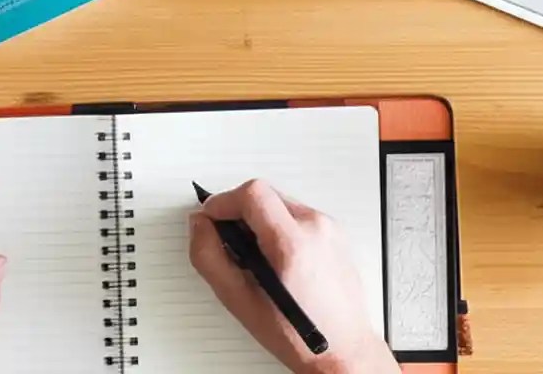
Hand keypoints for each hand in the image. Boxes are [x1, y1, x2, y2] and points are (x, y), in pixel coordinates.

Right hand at [189, 180, 399, 373]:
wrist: (343, 349)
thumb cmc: (297, 335)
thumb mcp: (239, 300)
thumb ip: (209, 257)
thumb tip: (199, 226)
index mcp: (292, 244)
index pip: (252, 194)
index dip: (223, 202)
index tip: (211, 217)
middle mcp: (316, 229)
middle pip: (266, 193)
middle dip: (240, 211)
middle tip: (230, 242)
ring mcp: (330, 229)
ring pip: (281, 203)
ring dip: (260, 220)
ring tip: (256, 258)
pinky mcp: (336, 234)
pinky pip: (298, 215)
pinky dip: (280, 228)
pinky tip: (277, 260)